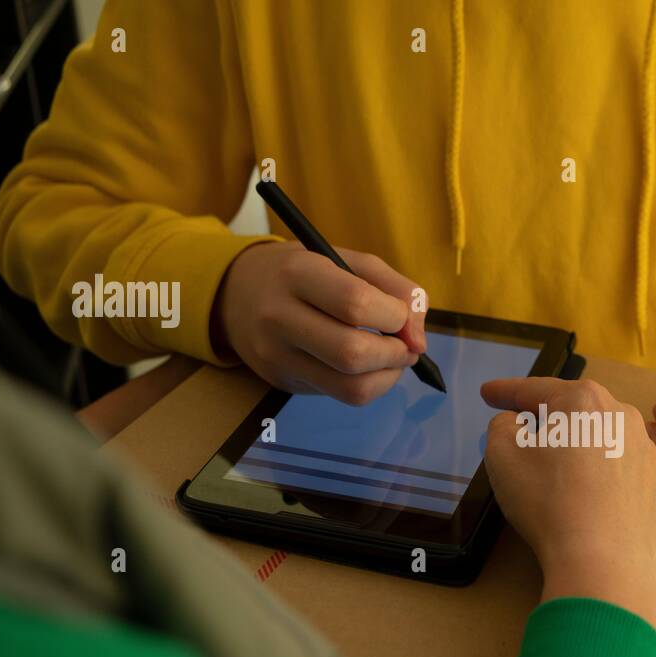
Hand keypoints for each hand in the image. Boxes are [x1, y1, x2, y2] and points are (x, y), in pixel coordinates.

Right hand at [212, 241, 427, 404]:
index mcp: (298, 274)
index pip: (355, 304)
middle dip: (395, 354)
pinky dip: (371, 386)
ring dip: (388, 376)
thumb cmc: (304, 272)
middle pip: (353, 353)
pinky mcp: (283, 381)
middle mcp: (279, 317)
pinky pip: (341, 396)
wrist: (236, 294)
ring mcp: (277, 356)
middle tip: (405, 345)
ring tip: (393, 358)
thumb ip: (396, 288)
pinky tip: (371, 368)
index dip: (395, 316)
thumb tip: (419, 339)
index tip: (403, 317)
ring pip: (350, 387)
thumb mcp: (347, 260)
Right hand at [482, 377, 655, 628]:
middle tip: (524, 433)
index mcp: (584, 400)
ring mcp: (648, 452)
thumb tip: (518, 425)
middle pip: (574, 411)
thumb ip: (503, 425)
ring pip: (603, 439)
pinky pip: (624, 472)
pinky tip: (592, 499)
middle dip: (548, 419)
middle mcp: (623, 416)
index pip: (535, 390)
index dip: (505, 391)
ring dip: (580, 447)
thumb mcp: (502, 455)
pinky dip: (605, 477)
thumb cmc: (548, 502)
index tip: (487, 393)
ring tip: (560, 472)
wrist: (604, 562)